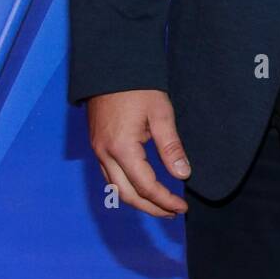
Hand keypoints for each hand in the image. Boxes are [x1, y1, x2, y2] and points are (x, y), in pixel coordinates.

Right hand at [87, 89, 190, 217]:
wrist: (110, 66)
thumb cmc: (137, 87)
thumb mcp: (160, 113)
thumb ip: (170, 146)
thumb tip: (183, 175)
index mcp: (122, 148)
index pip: (146, 186)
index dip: (165, 200)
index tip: (182, 207)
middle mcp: (105, 154)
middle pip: (127, 195)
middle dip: (150, 207)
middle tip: (172, 212)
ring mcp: (98, 150)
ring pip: (115, 188)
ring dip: (137, 200)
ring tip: (160, 203)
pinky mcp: (97, 145)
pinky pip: (109, 176)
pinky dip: (126, 187)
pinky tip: (140, 187)